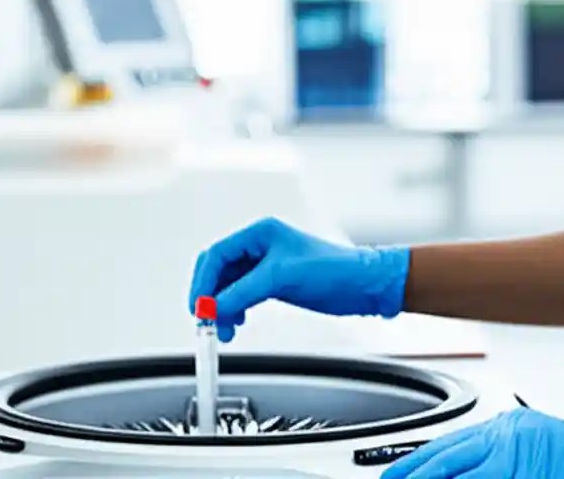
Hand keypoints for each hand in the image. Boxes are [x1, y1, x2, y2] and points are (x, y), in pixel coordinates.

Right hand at [187, 218, 410, 340]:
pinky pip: (242, 296)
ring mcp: (267, 266)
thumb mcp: (281, 277)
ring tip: (225, 328)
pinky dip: (235, 310)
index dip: (204, 282)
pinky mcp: (275, 284)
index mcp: (260, 234)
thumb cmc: (334, 269)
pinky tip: (237, 322)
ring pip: (229, 286)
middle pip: (219, 271)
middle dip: (210, 296)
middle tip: (206, 319)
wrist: (364, 286)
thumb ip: (243, 292)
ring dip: (222, 307)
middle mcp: (260, 247)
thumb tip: (214, 306)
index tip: (199, 306)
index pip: (217, 255)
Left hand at [383, 408, 563, 478]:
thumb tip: (464, 470)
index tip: (393, 475)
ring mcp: (519, 464)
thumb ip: (503, 457)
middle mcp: (509, 441)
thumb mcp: (541, 448)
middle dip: (413, 476)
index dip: (416, 463)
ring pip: (460, 475)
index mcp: (509, 429)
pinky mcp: (529, 478)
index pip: (449, 446)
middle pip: (445, 462)